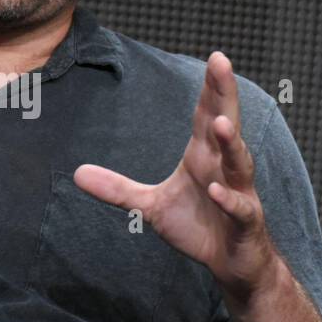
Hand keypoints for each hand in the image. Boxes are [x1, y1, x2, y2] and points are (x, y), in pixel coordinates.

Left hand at [73, 50, 277, 299]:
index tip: (214, 56)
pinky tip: (216, 189)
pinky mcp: (245, 222)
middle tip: (222, 63)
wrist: (231, 264)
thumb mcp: (150, 206)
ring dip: (232, 144)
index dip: (209, 87)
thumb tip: (76, 173)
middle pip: (227, 124)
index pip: (206, 115)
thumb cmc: (198, 226)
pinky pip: (239, 208)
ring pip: (238, 163)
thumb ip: (118, 189)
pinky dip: (229, 199)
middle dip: (225, 95)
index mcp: (203, 157)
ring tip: (221, 125)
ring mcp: (239, 193)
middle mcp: (224, 168)